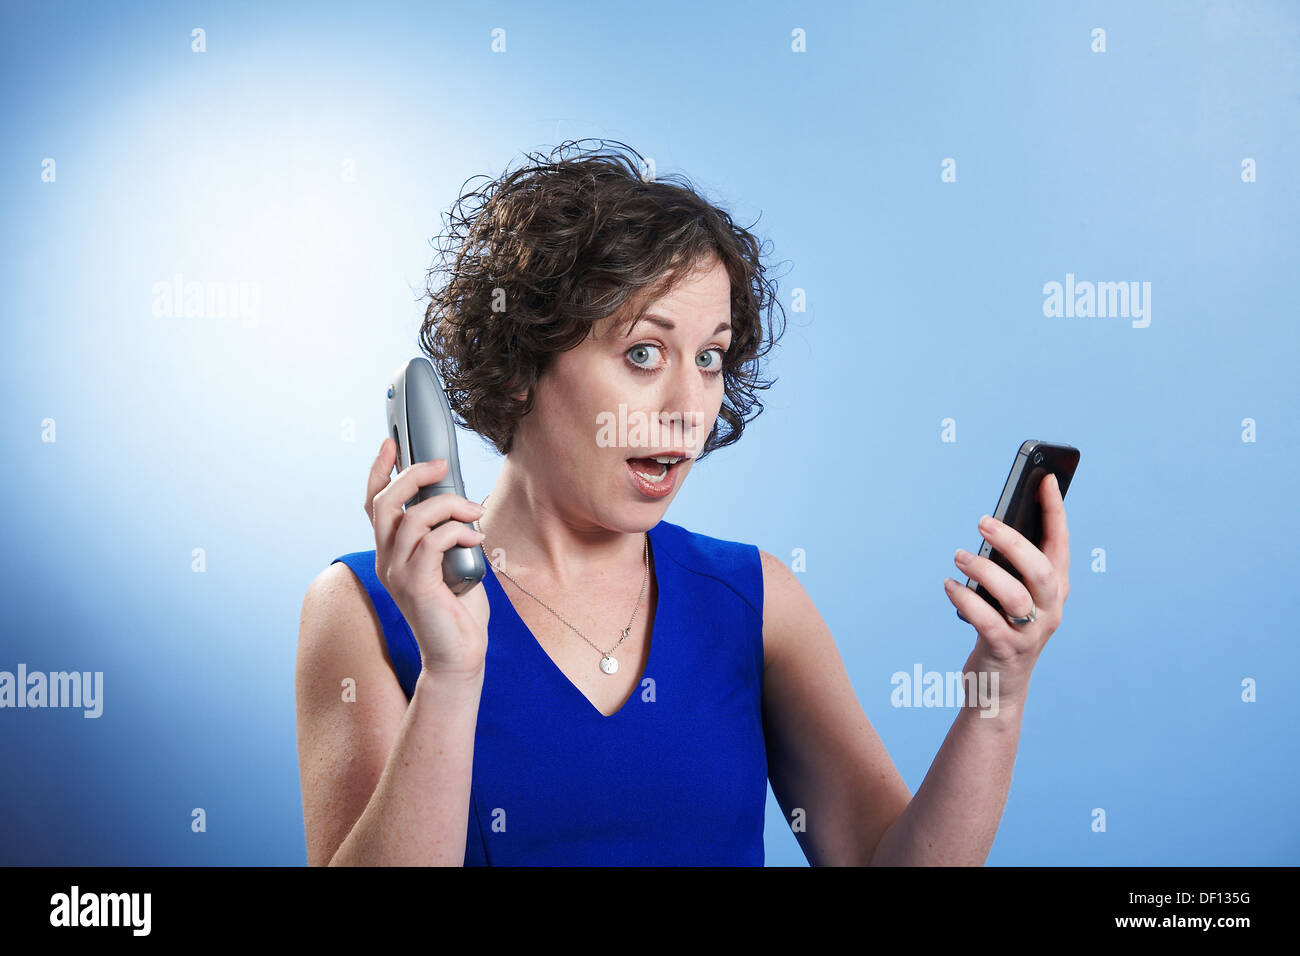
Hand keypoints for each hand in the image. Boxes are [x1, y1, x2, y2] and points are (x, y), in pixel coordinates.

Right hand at [365, 438, 490, 676]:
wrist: (458, 655)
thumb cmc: (458, 610)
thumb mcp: (451, 560)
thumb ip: (446, 532)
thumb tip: (462, 498)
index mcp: (390, 553)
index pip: (373, 504)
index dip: (379, 471)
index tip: (391, 443)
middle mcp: (386, 560)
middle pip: (385, 502)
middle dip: (413, 475)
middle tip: (442, 466)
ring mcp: (397, 573)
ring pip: (413, 518)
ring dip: (449, 505)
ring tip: (474, 511)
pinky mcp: (415, 585)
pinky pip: (432, 541)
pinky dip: (457, 531)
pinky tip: (476, 538)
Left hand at [944, 472, 1069, 697]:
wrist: (1000, 689)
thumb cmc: (1004, 629)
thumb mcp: (1013, 596)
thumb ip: (1011, 566)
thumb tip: (991, 526)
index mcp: (1056, 590)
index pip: (1061, 543)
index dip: (1055, 510)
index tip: (1046, 478)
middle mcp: (1050, 610)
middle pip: (1040, 569)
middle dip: (1013, 541)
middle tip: (982, 522)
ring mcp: (1030, 633)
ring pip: (1015, 595)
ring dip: (984, 570)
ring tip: (958, 556)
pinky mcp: (1005, 651)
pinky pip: (987, 621)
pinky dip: (965, 600)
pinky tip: (949, 586)